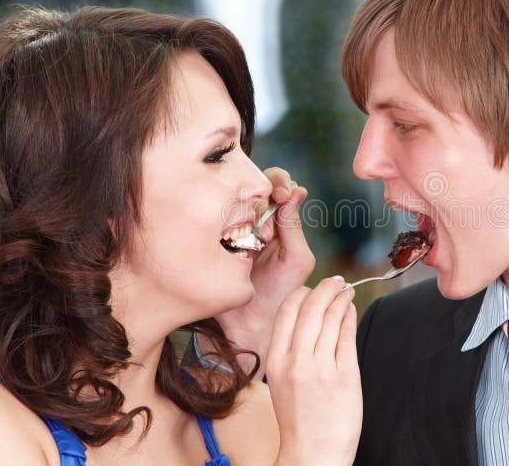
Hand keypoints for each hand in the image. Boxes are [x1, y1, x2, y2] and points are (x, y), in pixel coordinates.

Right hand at [215, 167, 314, 375]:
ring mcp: (228, 228)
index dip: (279, 183)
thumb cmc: (281, 293)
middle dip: (257, 191)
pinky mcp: (210, 240)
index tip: (281, 195)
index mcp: (277, 221)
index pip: (277, 186)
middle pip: (250, 185)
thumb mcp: (297, 259)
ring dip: (239, 208)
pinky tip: (227, 239)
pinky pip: (210, 220)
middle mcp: (252, 219)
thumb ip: (294, 226)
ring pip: (229, 199)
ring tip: (247, 233)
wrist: (252, 324)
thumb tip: (298, 191)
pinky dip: (218, 222)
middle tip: (265, 208)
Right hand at [266, 277, 361, 465]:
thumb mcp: (283, 379)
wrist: (312, 454)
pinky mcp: (345, 376)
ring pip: (332, 317)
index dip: (303, 292)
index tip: (313, 288)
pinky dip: (350, 317)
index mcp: (276, 360)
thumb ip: (293, 347)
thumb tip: (311, 311)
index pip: (287, 310)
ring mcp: (321, 368)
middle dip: (326, 287)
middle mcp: (296, 361)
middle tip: (337, 281)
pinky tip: (352, 311)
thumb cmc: (299, 418)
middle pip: (311, 307)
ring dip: (342, 298)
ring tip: (347, 292)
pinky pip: (347, 336)